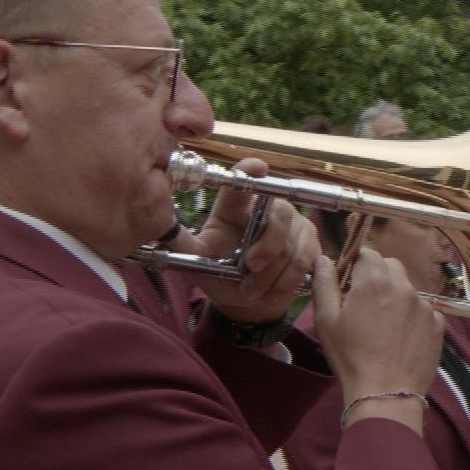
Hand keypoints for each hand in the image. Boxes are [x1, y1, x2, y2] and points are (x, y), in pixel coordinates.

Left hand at [168, 159, 316, 323]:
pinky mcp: (309, 240)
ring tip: (252, 290)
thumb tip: (160, 229)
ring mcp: (293, 222)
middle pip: (279, 213)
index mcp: (234, 207)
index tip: (258, 167)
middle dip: (267, 245)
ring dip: (271, 273)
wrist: (249, 302)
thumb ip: (181, 245)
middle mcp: (267, 207)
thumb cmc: (222, 275)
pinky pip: (304, 258)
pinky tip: (272, 290)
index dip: (251, 170)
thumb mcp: (198, 261)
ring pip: (291, 243)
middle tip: (250, 268)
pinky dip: (286, 280)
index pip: (243, 179)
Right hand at [314, 249, 440, 429]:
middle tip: (365, 303)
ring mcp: (424, 305)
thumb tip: (324, 259)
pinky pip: (424, 310)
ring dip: (395, 296)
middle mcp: (404, 286)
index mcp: (374, 280)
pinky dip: (413, 316)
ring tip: (383, 325)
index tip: (349, 283)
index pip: (366, 252)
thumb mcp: (326, 320)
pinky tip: (401, 338)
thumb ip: (324, 283)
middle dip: (377, 276)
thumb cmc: (350, 357)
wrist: (386, 394)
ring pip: (408, 288)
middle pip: (390, 266)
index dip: (356, 265)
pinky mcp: (438, 324)